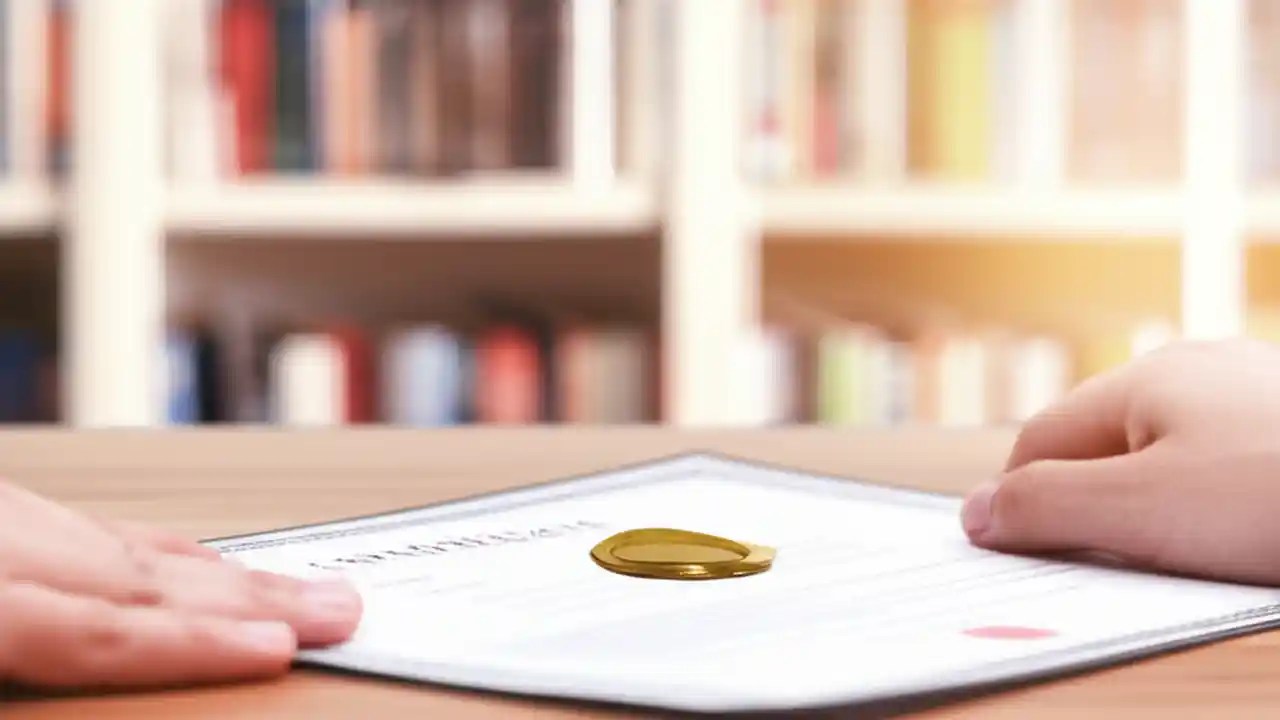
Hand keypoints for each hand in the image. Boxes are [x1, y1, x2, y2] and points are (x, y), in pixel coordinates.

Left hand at [0, 481, 361, 689]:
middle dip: (251, 594)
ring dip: (215, 569)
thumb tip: (121, 649)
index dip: (201, 644)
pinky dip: (150, 544)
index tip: (283, 646)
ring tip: (285, 586)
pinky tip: (179, 554)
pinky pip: (84, 522)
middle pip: (142, 573)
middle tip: (339, 604)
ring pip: (123, 539)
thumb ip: (45, 650)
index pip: (105, 630)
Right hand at [962, 338, 1279, 585]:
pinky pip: (1223, 470)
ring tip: (1175, 561)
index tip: (1013, 556)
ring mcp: (1257, 396)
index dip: (1017, 500)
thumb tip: (975, 513)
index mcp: (1149, 375)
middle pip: (1103, 445)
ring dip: (1154, 510)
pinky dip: (1214, 508)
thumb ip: (1048, 507)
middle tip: (1098, 569)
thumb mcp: (1143, 510)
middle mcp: (1200, 369)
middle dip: (1089, 506)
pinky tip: (1234, 540)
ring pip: (1167, 459)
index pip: (1041, 440)